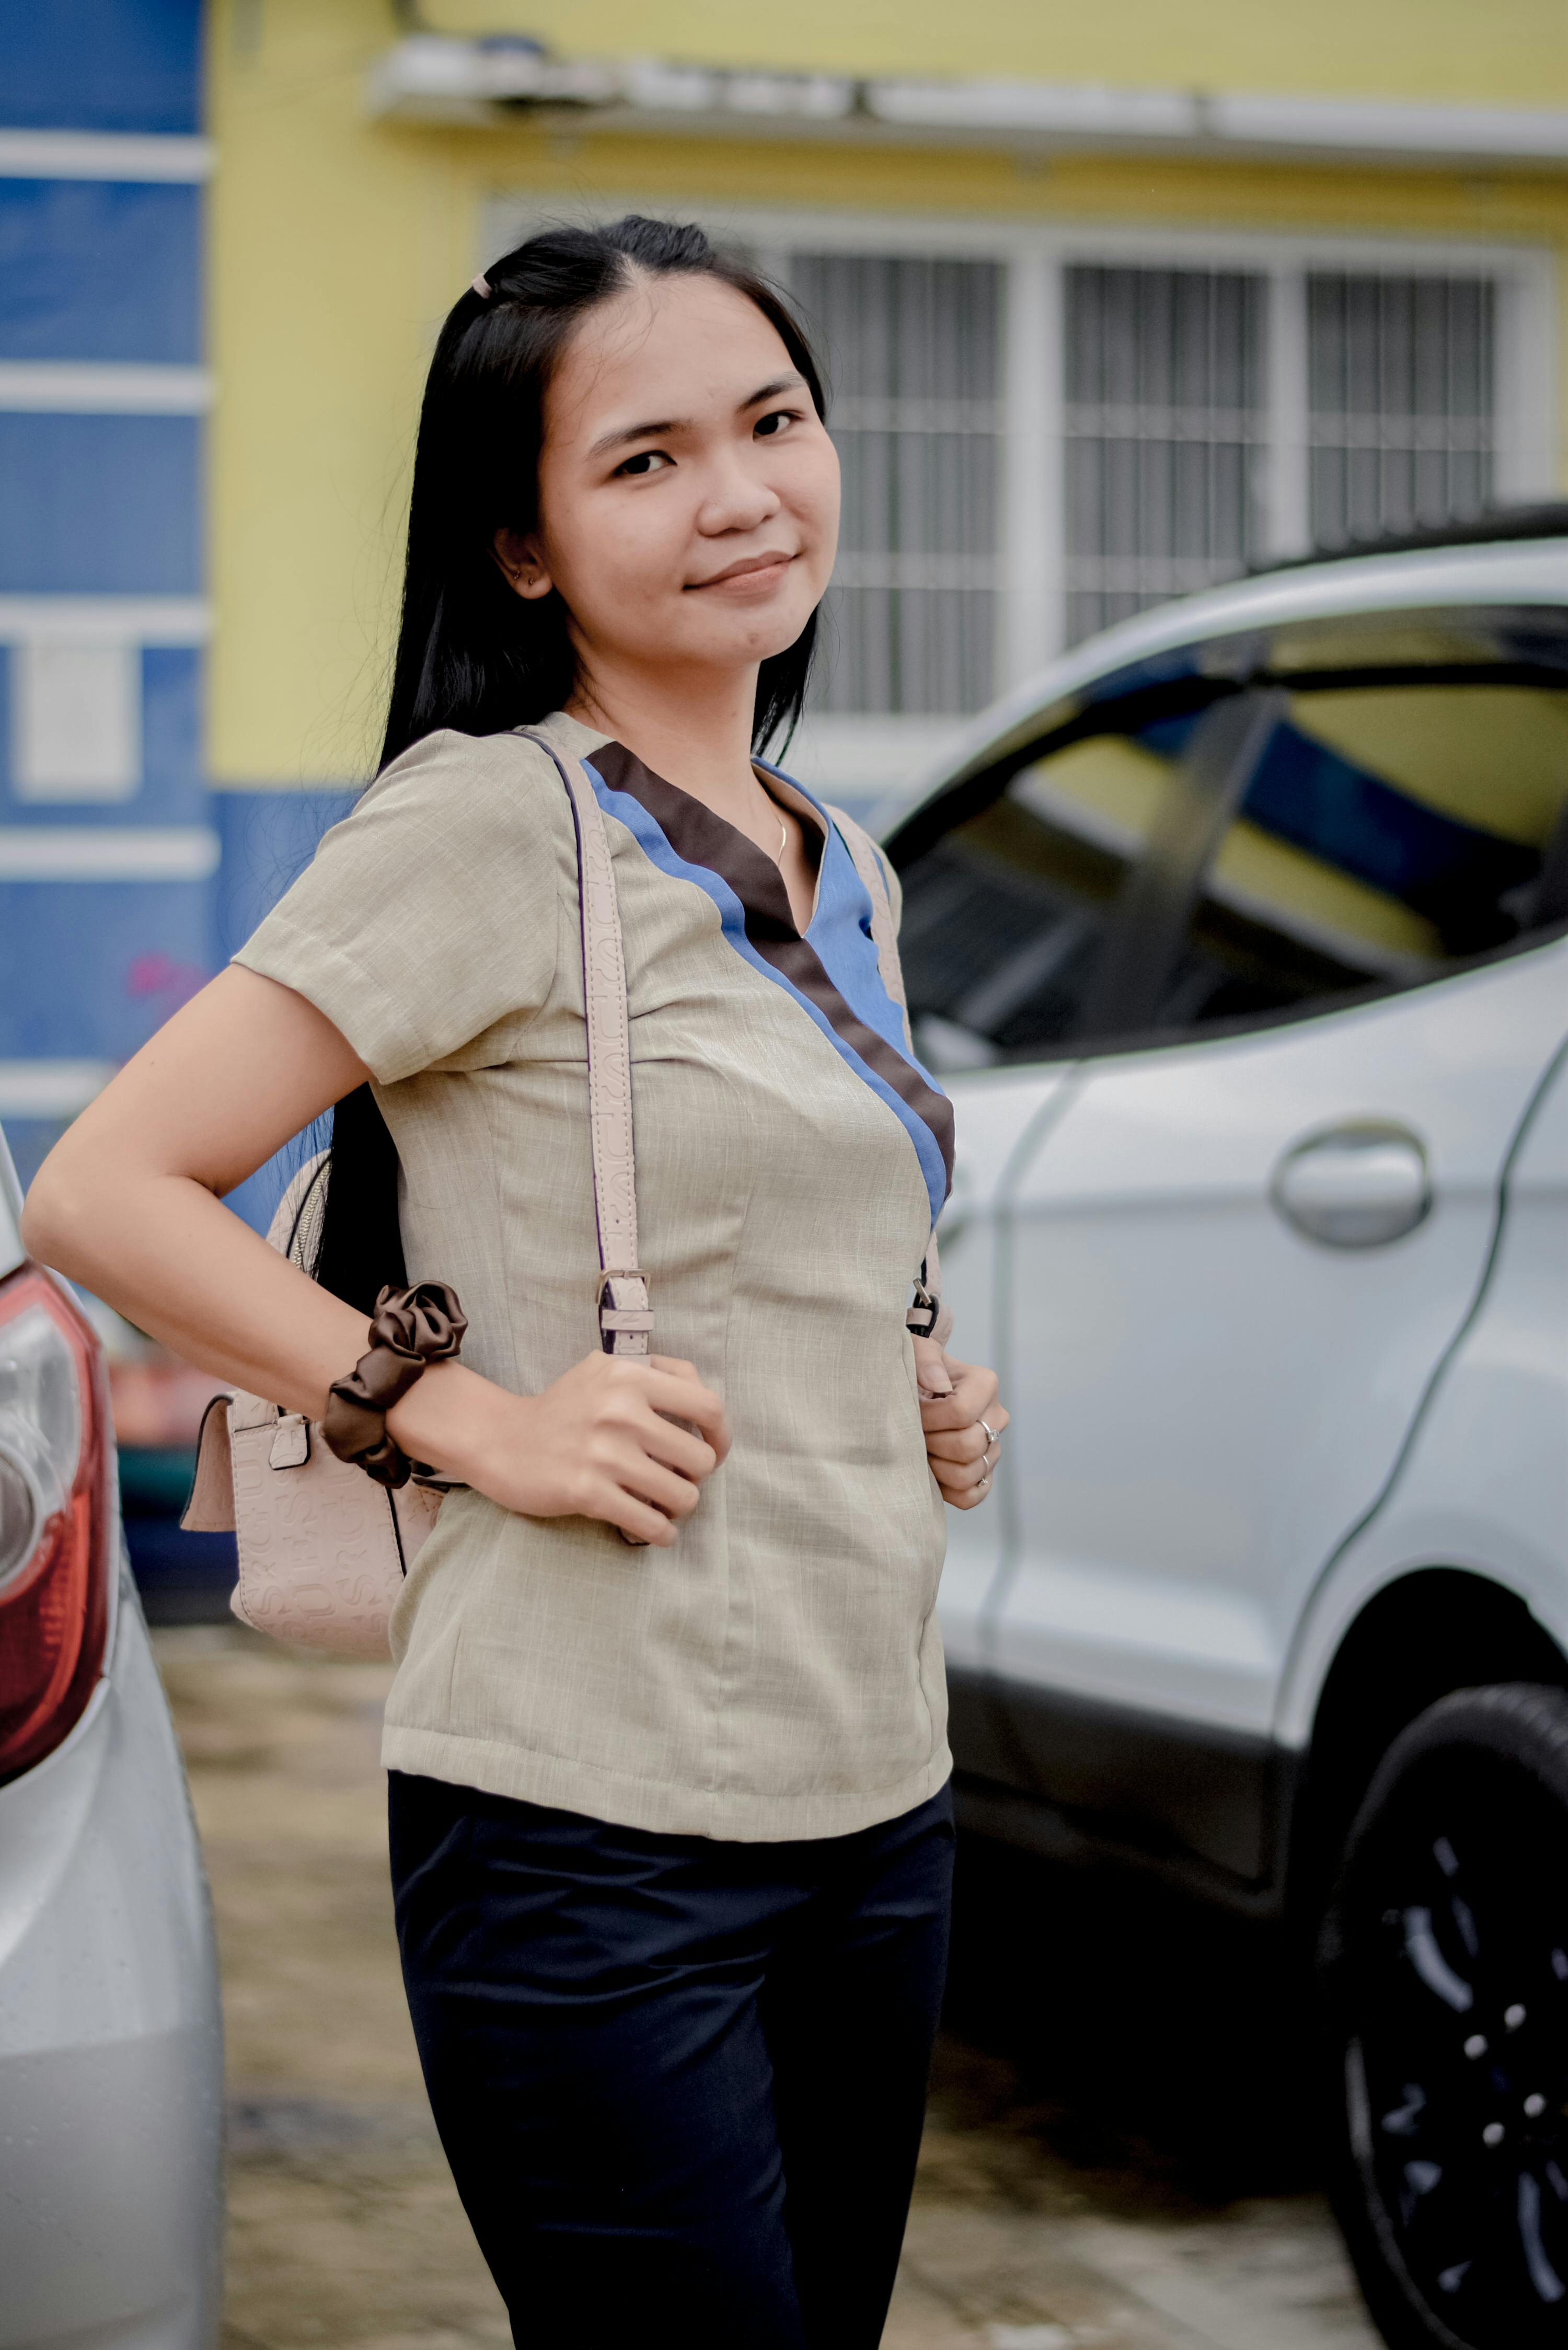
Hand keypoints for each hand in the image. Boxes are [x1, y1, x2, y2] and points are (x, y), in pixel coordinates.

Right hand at [397, 1353, 728, 1547]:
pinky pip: (652, 1524)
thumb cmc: (563, 1407)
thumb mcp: (605, 1369)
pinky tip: (652, 1528)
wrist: (501, 1439)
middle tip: (676, 1479)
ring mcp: (604, 1454)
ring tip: (661, 1503)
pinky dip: (661, 1533)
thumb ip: (656, 1373)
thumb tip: (704, 1398)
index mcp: (630, 1377)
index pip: (709, 1407)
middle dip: (695, 1477)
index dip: (721, 1435)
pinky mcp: (588, 1493)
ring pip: (683, 1496)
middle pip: (701, 1459)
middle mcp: (620, 1411)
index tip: (713, 1450)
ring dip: (678, 1507)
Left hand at [913, 1340, 1006, 1510]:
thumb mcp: (914, 1353)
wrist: (915, 1393)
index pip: (960, 1412)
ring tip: (920, 1448)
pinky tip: (930, 1470)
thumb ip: (925, 1359)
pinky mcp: (984, 1474)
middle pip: (966, 1447)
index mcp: (985, 1384)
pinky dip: (946, 1490)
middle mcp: (997, 1417)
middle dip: (930, 1442)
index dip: (928, 1417)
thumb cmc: (913, 1371)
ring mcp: (994, 1449)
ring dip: (934, 1467)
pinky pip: (971, 1496)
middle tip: (913, 1431)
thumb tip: (938, 1384)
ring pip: (967, 1475)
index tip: (912, 1409)